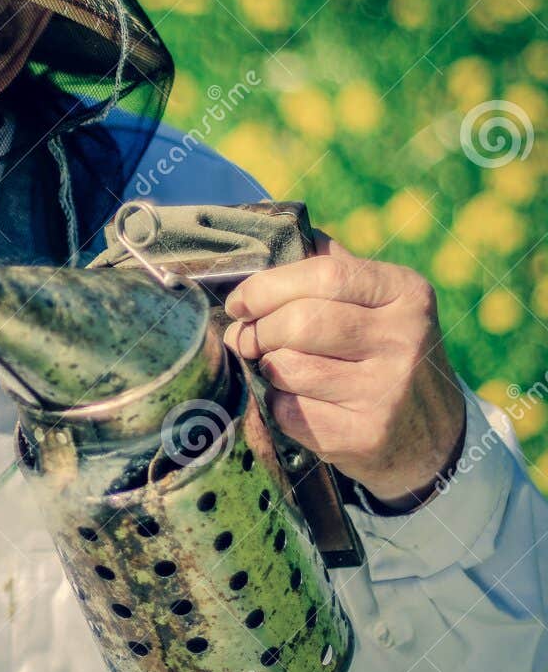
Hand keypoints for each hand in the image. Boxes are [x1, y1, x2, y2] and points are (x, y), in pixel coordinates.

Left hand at [222, 235, 466, 506]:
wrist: (433, 432)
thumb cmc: (383, 351)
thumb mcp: (377, 301)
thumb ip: (330, 267)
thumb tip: (269, 236)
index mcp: (406, 292)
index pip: (323, 274)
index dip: (266, 287)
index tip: (238, 301)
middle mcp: (405, 338)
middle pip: (300, 323)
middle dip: (258, 330)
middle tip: (246, 338)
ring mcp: (388, 390)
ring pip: (288, 369)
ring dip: (264, 368)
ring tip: (274, 367)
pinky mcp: (366, 435)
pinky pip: (288, 412)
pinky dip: (275, 404)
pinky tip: (294, 401)